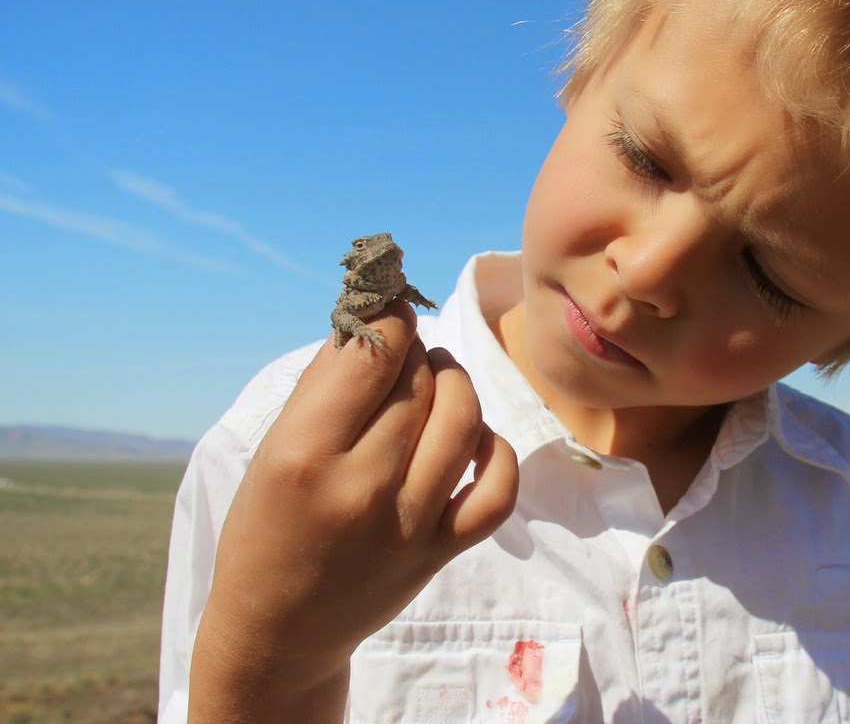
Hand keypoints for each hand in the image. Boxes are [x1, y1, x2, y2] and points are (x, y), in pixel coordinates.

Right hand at [189, 302, 518, 723]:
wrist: (280, 632)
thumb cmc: (265, 529)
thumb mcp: (271, 450)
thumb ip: (323, 385)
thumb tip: (374, 319)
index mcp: (304, 456)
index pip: (373, 357)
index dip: (390, 316)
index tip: (390, 305)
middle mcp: (362, 487)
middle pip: (419, 383)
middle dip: (415, 349)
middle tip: (403, 348)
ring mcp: (409, 523)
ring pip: (462, 420)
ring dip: (455, 381)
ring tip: (437, 374)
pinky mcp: (441, 551)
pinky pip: (498, 486)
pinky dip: (494, 448)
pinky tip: (471, 435)